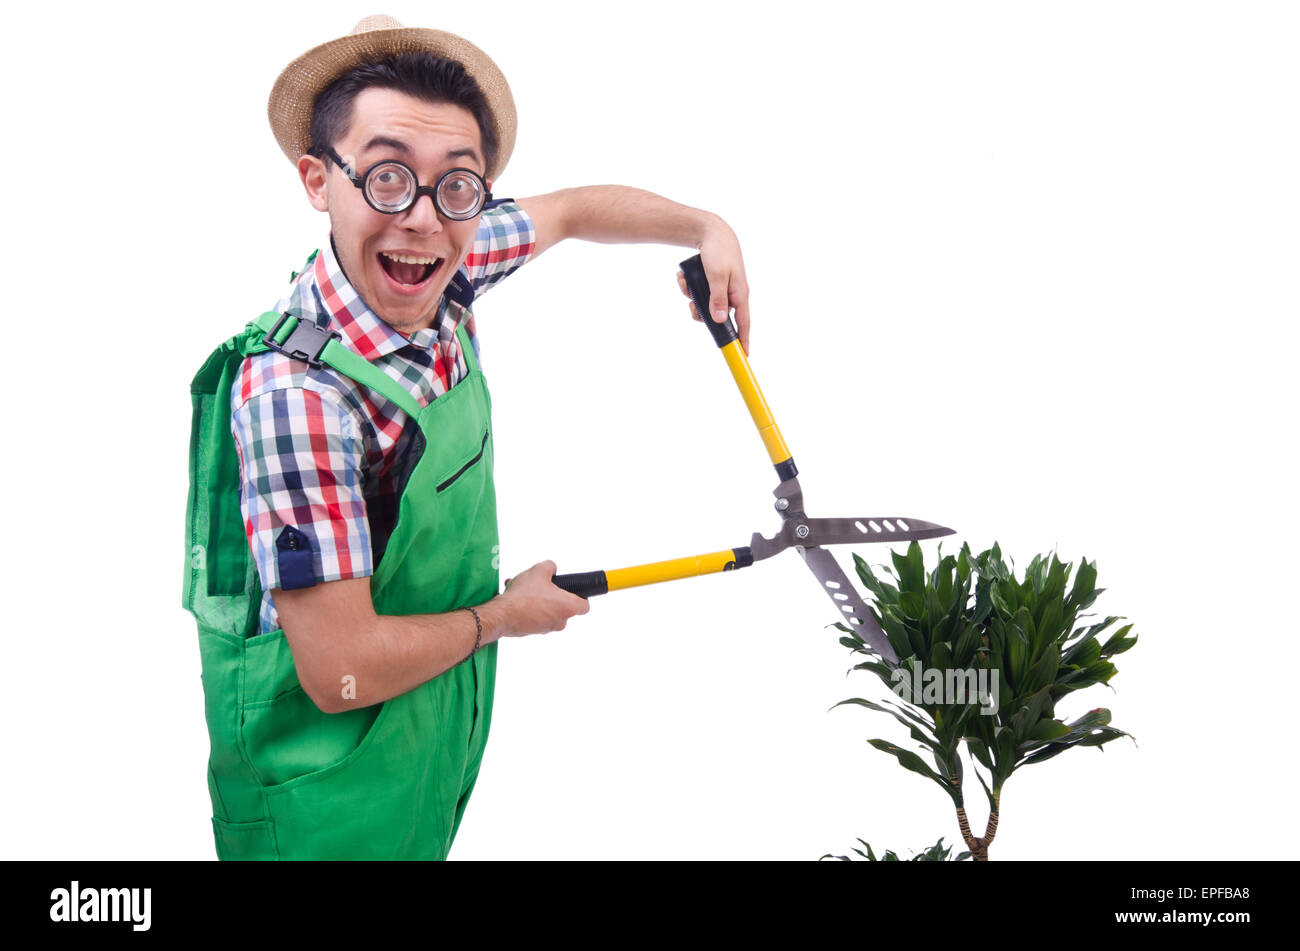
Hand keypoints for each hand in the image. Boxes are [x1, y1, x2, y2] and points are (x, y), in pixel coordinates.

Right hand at [492, 560, 589, 638]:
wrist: (503, 615)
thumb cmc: (524, 595)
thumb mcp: (539, 570)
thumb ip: (550, 566)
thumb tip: (551, 568)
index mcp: (567, 607)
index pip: (585, 606)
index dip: (580, 596)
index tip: (572, 590)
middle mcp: (560, 621)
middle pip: (563, 607)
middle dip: (553, 595)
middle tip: (542, 586)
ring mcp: (546, 628)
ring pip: (547, 611)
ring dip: (538, 600)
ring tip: (523, 588)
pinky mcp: (533, 631)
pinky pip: (535, 616)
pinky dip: (528, 607)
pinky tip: (516, 596)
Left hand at [676, 216, 751, 354]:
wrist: (712, 231)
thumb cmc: (719, 251)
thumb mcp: (718, 275)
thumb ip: (717, 298)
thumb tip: (719, 320)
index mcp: (739, 294)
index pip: (743, 323)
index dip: (743, 340)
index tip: (743, 356)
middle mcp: (732, 294)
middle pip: (717, 317)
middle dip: (700, 313)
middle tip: (690, 306)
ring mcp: (722, 289)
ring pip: (705, 305)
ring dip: (691, 297)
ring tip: (684, 283)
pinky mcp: (712, 283)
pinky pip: (699, 293)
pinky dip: (689, 287)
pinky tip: (683, 276)